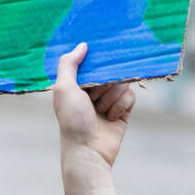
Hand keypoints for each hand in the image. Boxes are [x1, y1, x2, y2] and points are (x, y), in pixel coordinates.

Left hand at [51, 42, 134, 194]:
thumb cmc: (72, 119)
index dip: (98, 58)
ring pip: (122, 82)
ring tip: (100, 110)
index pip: (92, 61)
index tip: (105, 50)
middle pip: (111, 70)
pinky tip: (111, 117)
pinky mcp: (124, 110)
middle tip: (93, 96)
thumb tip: (83, 45)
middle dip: (104, 83)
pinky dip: (121, 105)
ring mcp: (109, 99)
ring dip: (111, 96)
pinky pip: (131, 96)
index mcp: (77, 82)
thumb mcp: (63, 88)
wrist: (88, 149)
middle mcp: (93, 89)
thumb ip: (69, 64)